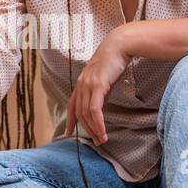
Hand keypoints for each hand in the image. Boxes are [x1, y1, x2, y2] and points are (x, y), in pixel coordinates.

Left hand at [63, 27, 130, 144]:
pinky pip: (94, 110)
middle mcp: (81, 84)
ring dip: (94, 129)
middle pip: (80, 113)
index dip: (69, 120)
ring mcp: (88, 85)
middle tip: (96, 141)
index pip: (71, 105)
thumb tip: (100, 107)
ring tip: (102, 139)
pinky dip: (98, 123)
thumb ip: (100, 92)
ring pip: (86, 113)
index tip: (67, 133)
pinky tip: (102, 131)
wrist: (119, 45)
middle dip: (87, 129)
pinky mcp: (97, 85)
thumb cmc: (114, 61)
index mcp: (81, 83)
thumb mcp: (104, 79)